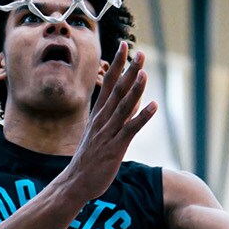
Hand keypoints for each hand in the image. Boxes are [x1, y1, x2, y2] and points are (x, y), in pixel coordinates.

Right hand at [60, 42, 156, 198]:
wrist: (75, 182)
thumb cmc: (89, 159)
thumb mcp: (100, 132)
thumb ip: (116, 116)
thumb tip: (132, 102)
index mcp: (98, 114)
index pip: (108, 82)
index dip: (116, 64)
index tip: (124, 45)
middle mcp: (102, 120)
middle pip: (117, 90)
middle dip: (128, 70)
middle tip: (140, 52)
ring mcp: (108, 133)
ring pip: (123, 107)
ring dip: (135, 89)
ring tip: (145, 73)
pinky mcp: (115, 148)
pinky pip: (130, 129)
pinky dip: (142, 117)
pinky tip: (154, 105)